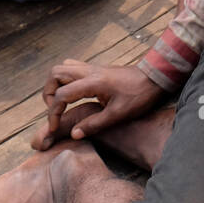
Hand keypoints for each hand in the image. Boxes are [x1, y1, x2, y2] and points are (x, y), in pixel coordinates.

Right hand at [34, 59, 161, 146]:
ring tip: (61, 103)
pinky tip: (74, 96)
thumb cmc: (139, 95)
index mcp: (93, 82)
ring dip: (56, 85)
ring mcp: (92, 68)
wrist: (155, 77)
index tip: (54, 128)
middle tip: (55, 111)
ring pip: (62, 68)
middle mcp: (89, 71)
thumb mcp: (118, 114)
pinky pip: (73, 69)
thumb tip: (73, 134)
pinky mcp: (96, 69)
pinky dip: (66, 81)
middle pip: (55, 73)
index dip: (52, 113)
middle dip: (48, 93)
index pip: (61, 95)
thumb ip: (94, 124)